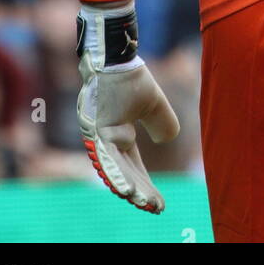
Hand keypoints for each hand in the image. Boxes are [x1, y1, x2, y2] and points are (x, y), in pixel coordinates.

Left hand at [76, 1, 179, 212]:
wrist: (115, 56)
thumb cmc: (129, 77)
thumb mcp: (153, 103)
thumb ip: (161, 121)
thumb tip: (167, 139)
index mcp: (120, 136)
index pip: (134, 168)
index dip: (145, 186)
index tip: (159, 204)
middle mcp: (106, 141)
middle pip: (124, 173)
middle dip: (139, 192)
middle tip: (153, 209)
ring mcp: (98, 136)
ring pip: (114, 168)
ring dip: (127, 187)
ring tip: (139, 203)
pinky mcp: (96, 129)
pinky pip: (106, 155)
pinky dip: (115, 173)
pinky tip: (124, 189)